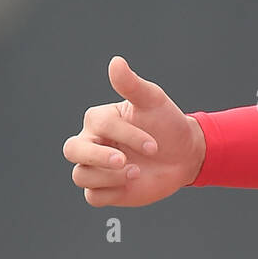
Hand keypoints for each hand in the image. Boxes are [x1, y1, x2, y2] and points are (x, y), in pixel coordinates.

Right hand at [63, 55, 205, 207]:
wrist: (185, 155)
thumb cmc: (167, 124)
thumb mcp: (154, 102)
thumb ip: (132, 85)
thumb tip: (116, 61)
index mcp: (100, 120)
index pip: (99, 126)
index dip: (127, 136)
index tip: (153, 144)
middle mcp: (93, 143)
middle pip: (72, 150)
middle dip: (98, 157)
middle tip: (126, 162)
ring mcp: (97, 168)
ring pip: (81, 175)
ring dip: (108, 177)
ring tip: (136, 173)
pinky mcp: (105, 190)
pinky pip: (92, 197)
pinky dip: (109, 193)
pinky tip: (130, 185)